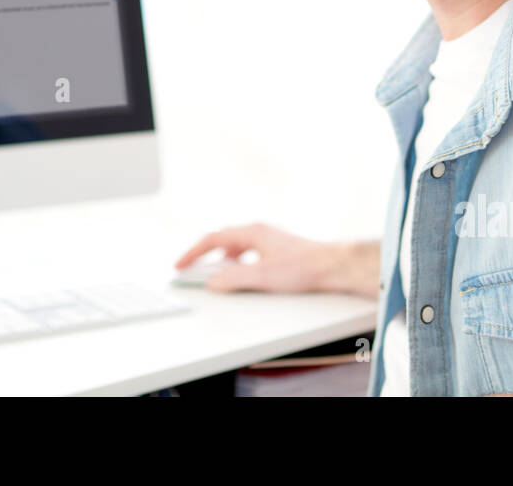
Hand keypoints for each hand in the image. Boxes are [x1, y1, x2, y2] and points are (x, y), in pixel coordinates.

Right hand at [174, 223, 351, 293]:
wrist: (332, 265)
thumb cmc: (303, 267)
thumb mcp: (262, 276)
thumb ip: (234, 279)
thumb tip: (212, 281)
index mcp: (252, 232)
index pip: (213, 238)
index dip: (193, 252)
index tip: (180, 265)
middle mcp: (259, 231)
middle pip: (223, 239)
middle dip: (204, 255)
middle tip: (192, 269)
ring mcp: (269, 238)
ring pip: (236, 245)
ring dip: (221, 259)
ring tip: (215, 273)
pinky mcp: (277, 248)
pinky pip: (248, 251)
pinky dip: (237, 261)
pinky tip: (242, 273)